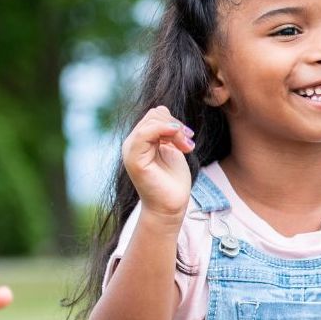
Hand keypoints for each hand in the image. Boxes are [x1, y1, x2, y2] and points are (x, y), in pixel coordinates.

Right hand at [123, 105, 195, 220]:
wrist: (170, 206)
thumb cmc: (172, 180)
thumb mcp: (172, 149)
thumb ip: (167, 132)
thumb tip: (166, 114)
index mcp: (140, 140)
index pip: (155, 115)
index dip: (174, 121)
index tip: (189, 137)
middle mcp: (132, 143)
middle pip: (154, 114)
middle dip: (176, 125)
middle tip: (189, 144)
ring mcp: (131, 150)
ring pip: (152, 120)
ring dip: (176, 130)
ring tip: (187, 148)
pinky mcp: (134, 159)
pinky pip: (145, 133)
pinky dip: (165, 130)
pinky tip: (181, 143)